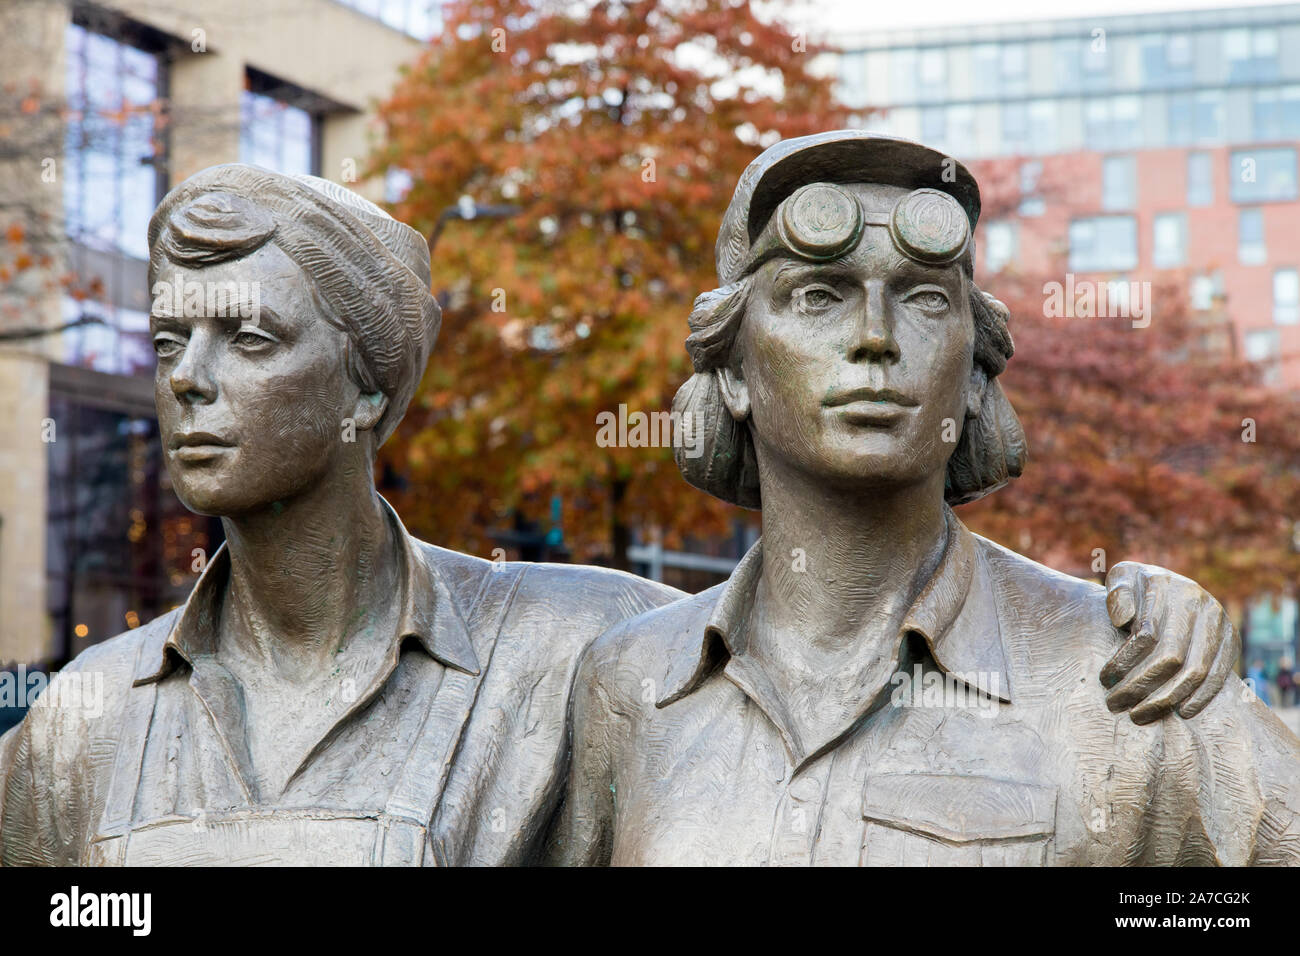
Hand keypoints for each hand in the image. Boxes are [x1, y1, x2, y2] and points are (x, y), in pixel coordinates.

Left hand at [1100, 562, 1238, 724]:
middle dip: (1140, 685)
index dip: (1124, 661)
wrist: (1171, 586)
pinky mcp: (1231, 640)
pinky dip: (1200, 697)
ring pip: (1195, 671)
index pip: (1146, 634)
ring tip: (1139, 714)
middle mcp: (1197, 602)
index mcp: (1165, 585)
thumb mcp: (1121, 579)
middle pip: (1170, 657)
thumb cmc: (1135, 588)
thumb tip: (1123, 620)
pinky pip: (1218, 675)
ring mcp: (1218, 621)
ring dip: (1166, 699)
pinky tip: (1179, 712)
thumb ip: (1116, 594)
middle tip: (1115, 703)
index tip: (1104, 679)